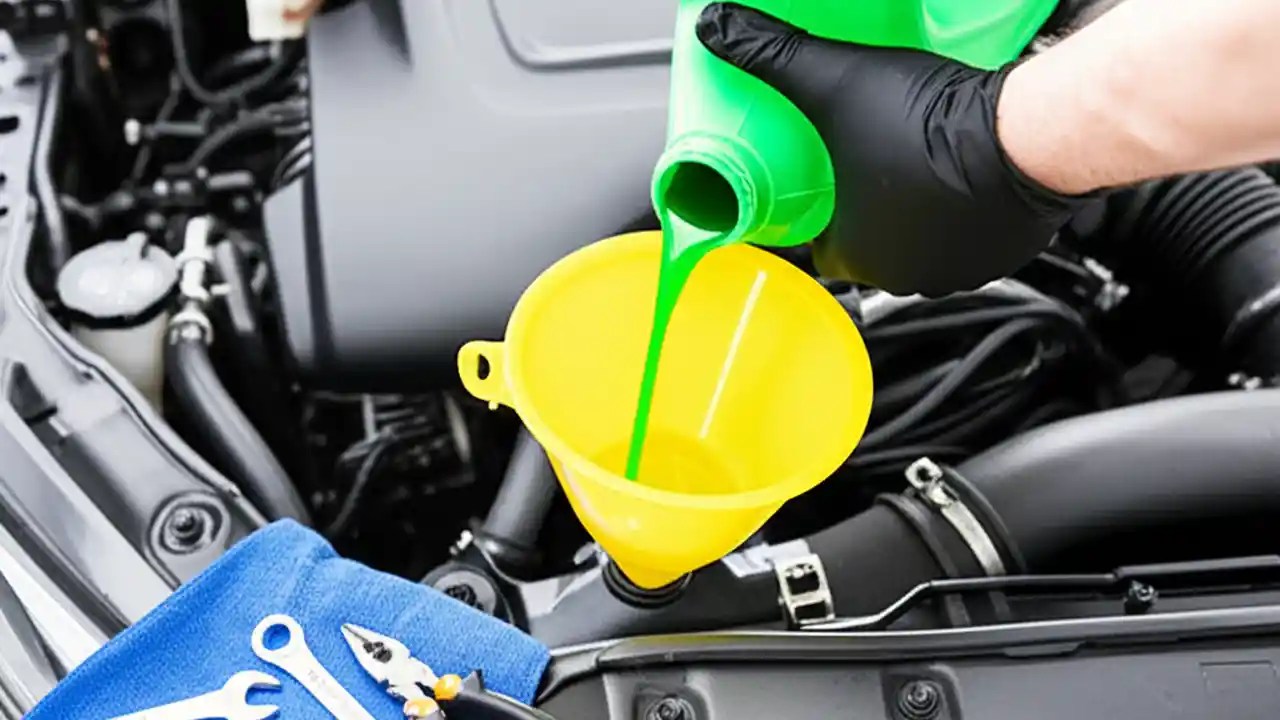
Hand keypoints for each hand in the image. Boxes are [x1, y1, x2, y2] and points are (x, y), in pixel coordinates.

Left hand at [696, 2, 1087, 295]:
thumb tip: (716, 28)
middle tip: (865, 161)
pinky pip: (969, 238)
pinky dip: (960, 212)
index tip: (822, 183)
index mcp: (856, 255)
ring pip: (922, 243)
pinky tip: (957, 173)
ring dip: (914, 212)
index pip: (818, 248)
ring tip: (910, 162)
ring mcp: (960, 271)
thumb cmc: (931, 127)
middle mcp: (908, 275)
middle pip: (871, 244)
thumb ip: (771, 55)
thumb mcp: (833, 81)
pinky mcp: (1003, 254)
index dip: (817, 214)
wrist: (1026, 136)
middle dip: (866, 207)